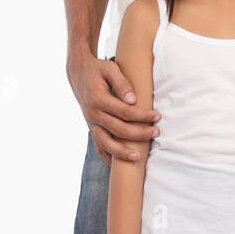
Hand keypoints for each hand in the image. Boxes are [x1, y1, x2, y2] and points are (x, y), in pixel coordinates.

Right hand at [67, 49, 159, 166]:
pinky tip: (118, 165)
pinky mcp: (91, 128)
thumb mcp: (109, 68)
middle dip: (139, 134)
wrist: (77, 73)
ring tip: (138, 158)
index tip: (157, 116)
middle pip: (119, 130)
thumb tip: (133, 101)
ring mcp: (91, 123)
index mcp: (98, 99)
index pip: (125, 112)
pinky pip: (98, 146)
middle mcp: (93, 114)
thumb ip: (122, 83)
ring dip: (122, 152)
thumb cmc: (97, 69)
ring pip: (107, 143)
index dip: (142, 116)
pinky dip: (107, 156)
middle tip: (156, 132)